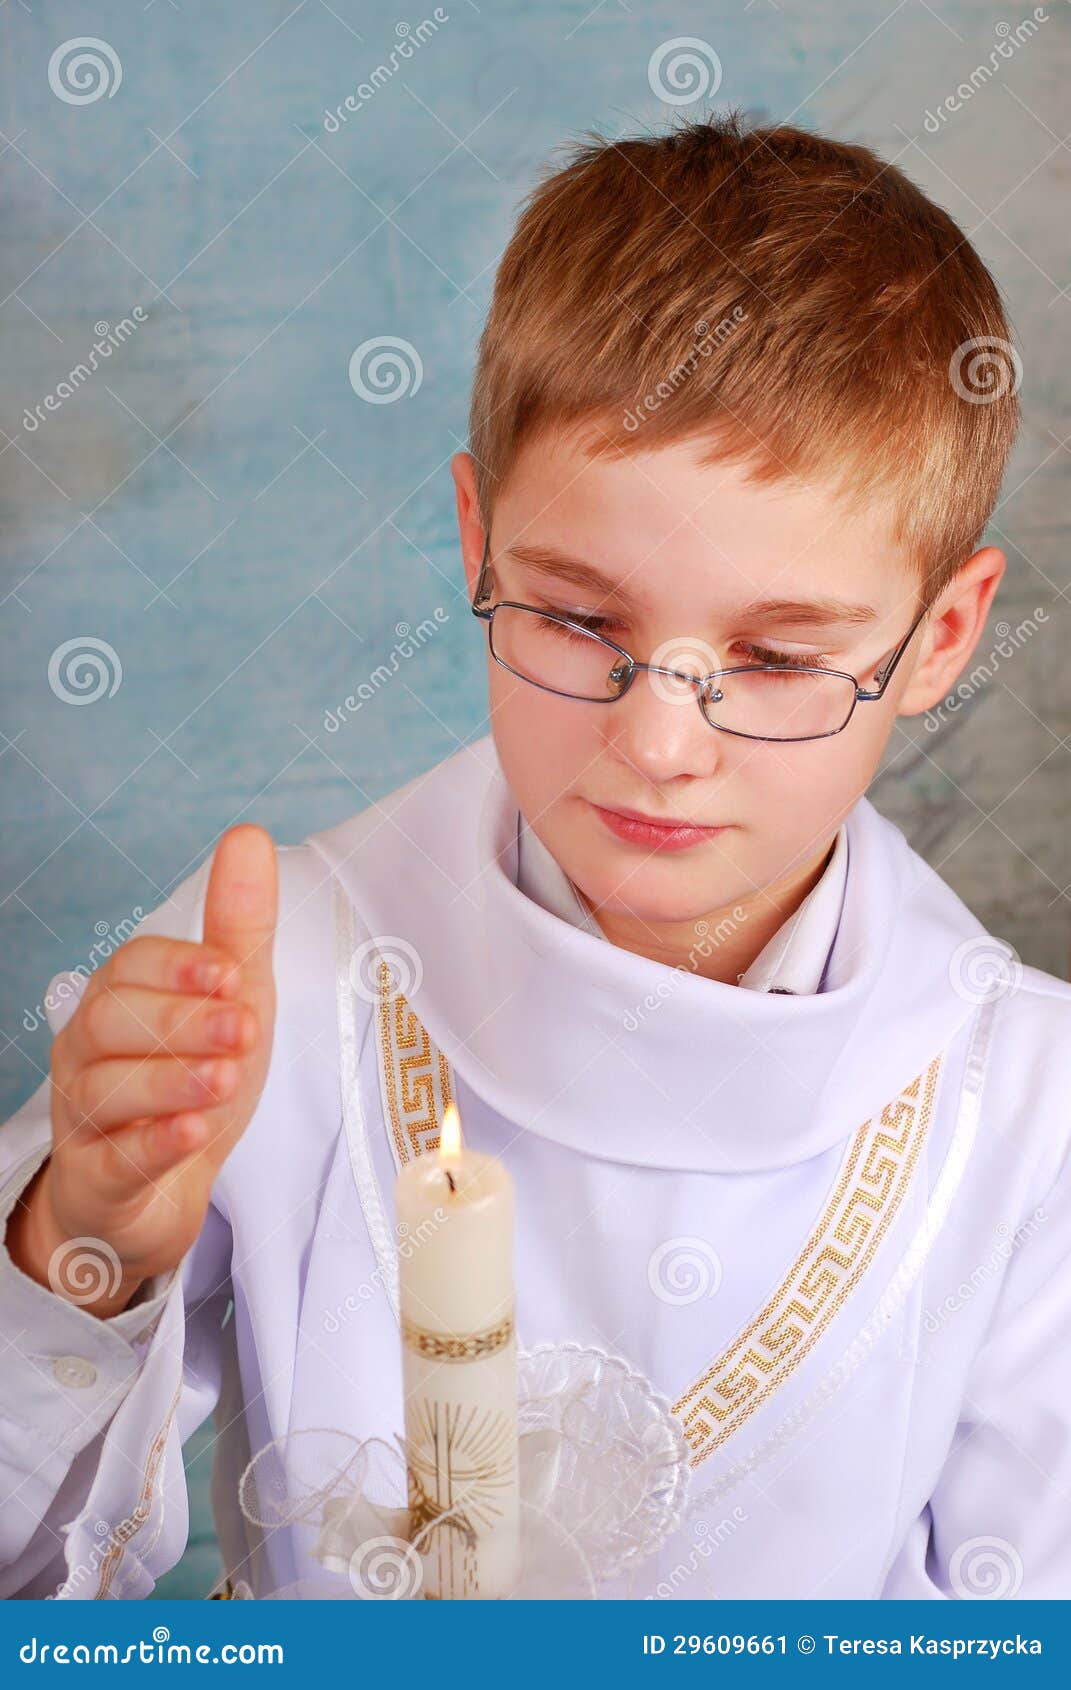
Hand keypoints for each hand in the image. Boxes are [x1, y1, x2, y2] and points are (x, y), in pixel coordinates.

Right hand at [13, 826, 277, 1315]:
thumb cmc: (193, 1081)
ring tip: (227, 1080)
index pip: (132, 965)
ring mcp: (86, 1116)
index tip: (232, 974)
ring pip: (107, 1089)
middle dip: (180, 1021)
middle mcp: (90, 1050)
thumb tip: (248, 835)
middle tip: (243, 1028)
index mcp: (122, 997)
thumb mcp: (233, 999)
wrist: (160, 1192)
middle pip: (110, 1020)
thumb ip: (238, 926)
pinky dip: (156, 1143)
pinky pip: (115, 1159)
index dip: (180, 967)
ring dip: (172, 1079)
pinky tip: (194, 1130)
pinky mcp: (97, 1180)